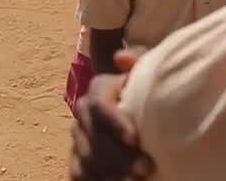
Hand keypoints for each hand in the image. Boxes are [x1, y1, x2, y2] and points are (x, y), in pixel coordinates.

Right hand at [70, 51, 152, 180]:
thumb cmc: (146, 92)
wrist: (138, 112)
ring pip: (86, 158)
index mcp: (99, 88)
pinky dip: (96, 180)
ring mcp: (78, 136)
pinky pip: (79, 173)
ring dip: (109, 173)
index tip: (135, 139)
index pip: (98, 104)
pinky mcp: (77, 158)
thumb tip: (121, 58)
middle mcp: (83, 111)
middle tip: (145, 170)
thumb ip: (139, 63)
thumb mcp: (147, 74)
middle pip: (93, 136)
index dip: (114, 122)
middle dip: (119, 156)